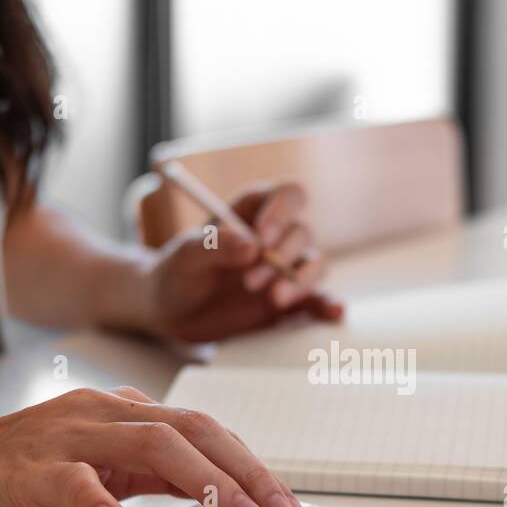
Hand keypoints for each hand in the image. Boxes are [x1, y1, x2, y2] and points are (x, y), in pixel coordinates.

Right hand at [0, 386, 309, 506]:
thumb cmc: (16, 474)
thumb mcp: (100, 469)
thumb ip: (152, 472)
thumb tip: (216, 488)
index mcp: (125, 414)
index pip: (207, 433)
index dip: (255, 468)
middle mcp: (103, 413)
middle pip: (196, 431)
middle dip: (250, 474)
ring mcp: (67, 436)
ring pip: (152, 444)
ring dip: (206, 482)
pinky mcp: (27, 468)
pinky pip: (71, 479)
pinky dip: (98, 498)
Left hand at [134, 181, 343, 341]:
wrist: (173, 311)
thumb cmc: (177, 273)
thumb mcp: (186, 257)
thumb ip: (215, 246)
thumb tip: (252, 245)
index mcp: (254, 210)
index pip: (288, 195)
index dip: (283, 212)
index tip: (263, 237)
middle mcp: (277, 236)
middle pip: (302, 233)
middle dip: (281, 257)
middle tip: (250, 281)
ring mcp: (286, 268)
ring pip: (315, 264)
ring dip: (300, 281)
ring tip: (273, 299)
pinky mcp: (290, 299)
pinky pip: (318, 299)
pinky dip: (328, 304)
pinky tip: (334, 311)